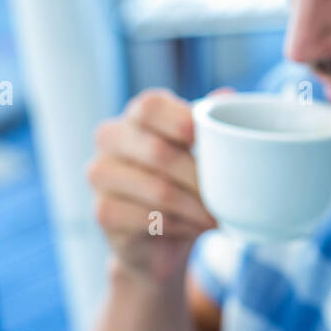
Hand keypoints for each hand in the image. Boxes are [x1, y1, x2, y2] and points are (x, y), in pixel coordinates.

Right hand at [86, 86, 232, 282]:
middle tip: (229, 194)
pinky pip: (150, 218)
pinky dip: (182, 226)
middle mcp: (111, 139)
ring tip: (218, 216)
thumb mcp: (200, 150)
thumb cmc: (184, 181)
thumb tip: (228, 94)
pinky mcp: (103, 211)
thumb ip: (210, 124)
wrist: (159, 236)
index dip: (182, 121)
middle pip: (158, 152)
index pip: (151, 107)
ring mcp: (101, 175)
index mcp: (136, 116)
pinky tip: (196, 228)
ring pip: (158, 189)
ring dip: (196, 207)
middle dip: (200, 177)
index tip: (210, 140)